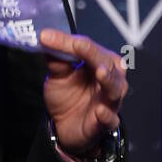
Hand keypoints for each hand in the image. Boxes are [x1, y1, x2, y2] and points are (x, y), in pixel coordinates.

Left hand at [38, 29, 127, 156]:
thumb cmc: (67, 95)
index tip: (48, 36)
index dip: (70, 42)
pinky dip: (107, 115)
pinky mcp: (105, 122)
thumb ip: (56, 58)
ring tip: (100, 73)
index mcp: (101, 63)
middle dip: (94, 54)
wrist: (62, 124)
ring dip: (109, 80)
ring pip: (115, 89)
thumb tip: (46, 36)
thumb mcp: (59, 74)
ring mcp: (109, 101)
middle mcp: (110, 80)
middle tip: (79, 46)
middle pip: (107, 64)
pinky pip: (111, 119)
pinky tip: (100, 111)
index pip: (90, 48)